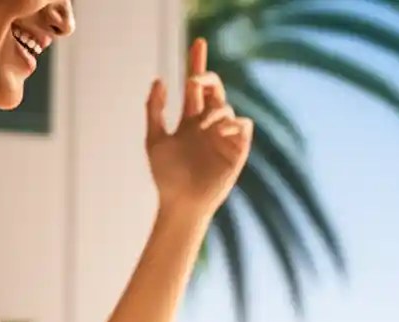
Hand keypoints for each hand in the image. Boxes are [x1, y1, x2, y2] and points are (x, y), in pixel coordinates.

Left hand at [145, 38, 252, 215]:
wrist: (181, 203)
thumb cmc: (166, 176)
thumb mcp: (154, 138)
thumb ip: (155, 109)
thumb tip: (160, 80)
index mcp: (190, 120)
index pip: (196, 86)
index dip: (197, 62)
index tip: (199, 41)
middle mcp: (208, 125)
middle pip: (214, 89)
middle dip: (207, 77)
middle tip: (195, 78)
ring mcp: (224, 136)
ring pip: (226, 106)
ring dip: (214, 109)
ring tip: (204, 124)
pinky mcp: (237, 150)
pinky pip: (244, 126)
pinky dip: (233, 123)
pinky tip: (219, 131)